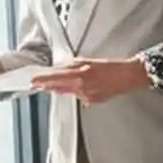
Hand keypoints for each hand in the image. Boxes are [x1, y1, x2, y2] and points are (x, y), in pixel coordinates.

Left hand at [30, 57, 149, 104]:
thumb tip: (58, 69)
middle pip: (59, 87)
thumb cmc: (111, 66)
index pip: (56, 78)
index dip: (43, 80)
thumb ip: (71, 66)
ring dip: (62, 87)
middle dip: (48, 85)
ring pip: (68, 92)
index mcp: (81, 75)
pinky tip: (81, 85)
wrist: (128, 76)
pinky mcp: (92, 101)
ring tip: (63, 81)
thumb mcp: (88, 61)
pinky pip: (78, 96)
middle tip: (38, 82)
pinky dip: (76, 91)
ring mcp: (87, 96)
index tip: (34, 80)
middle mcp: (83, 88)